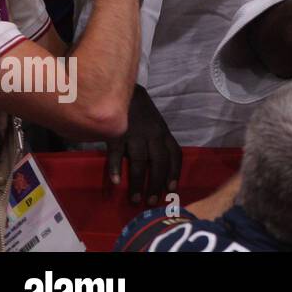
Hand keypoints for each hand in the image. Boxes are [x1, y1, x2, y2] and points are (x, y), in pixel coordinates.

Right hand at [105, 85, 180, 206]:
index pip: (175, 154)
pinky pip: (118, 153)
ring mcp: (135, 134)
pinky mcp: (117, 132)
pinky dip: (117, 168)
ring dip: (138, 182)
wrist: (122, 89)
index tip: (173, 189)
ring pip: (140, 161)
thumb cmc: (139, 111)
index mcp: (163, 132)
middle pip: (159, 162)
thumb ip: (157, 141)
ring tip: (135, 199)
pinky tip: (116, 182)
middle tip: (152, 202)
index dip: (175, 172)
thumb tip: (159, 166)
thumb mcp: (154, 124)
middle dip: (157, 183)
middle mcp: (153, 134)